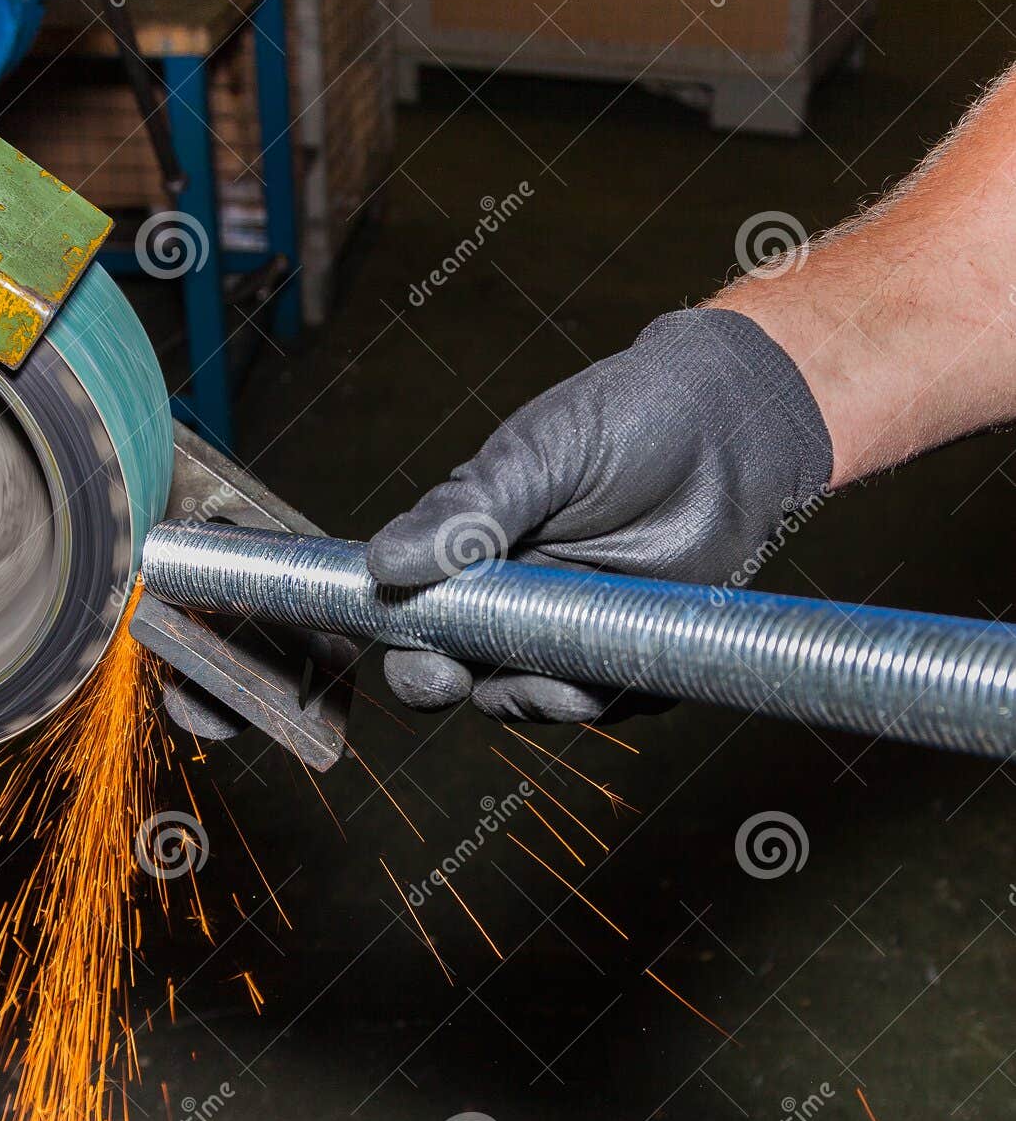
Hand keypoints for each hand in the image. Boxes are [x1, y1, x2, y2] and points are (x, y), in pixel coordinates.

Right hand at [366, 308, 833, 722]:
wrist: (736, 425)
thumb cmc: (629, 419)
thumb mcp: (537, 455)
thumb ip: (467, 512)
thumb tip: (385, 561)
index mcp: (475, 549)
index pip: (417, 613)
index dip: (407, 646)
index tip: (419, 659)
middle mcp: (513, 595)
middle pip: (460, 667)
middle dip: (448, 685)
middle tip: (454, 682)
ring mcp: (571, 628)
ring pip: (530, 694)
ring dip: (534, 701)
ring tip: (562, 688)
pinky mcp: (632, 650)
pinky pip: (609, 699)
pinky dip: (606, 700)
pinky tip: (618, 671)